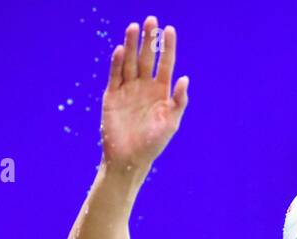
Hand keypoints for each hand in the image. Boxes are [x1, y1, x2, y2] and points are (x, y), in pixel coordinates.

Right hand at [100, 15, 188, 172]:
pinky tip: (119, 50)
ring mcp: (127, 90)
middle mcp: (144, 87)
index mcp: (160, 92)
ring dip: (131, 45)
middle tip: (151, 20)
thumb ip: (179, 101)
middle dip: (148, 40)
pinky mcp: (111, 96)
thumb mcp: (170, 124)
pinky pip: (114, 76)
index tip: (169, 30)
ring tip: (133, 27)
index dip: (167, 47)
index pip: (165, 63)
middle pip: (146, 58)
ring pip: (129, 62)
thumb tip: (185, 78)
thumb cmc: (153, 144)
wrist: (129, 160)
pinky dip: (116, 63)